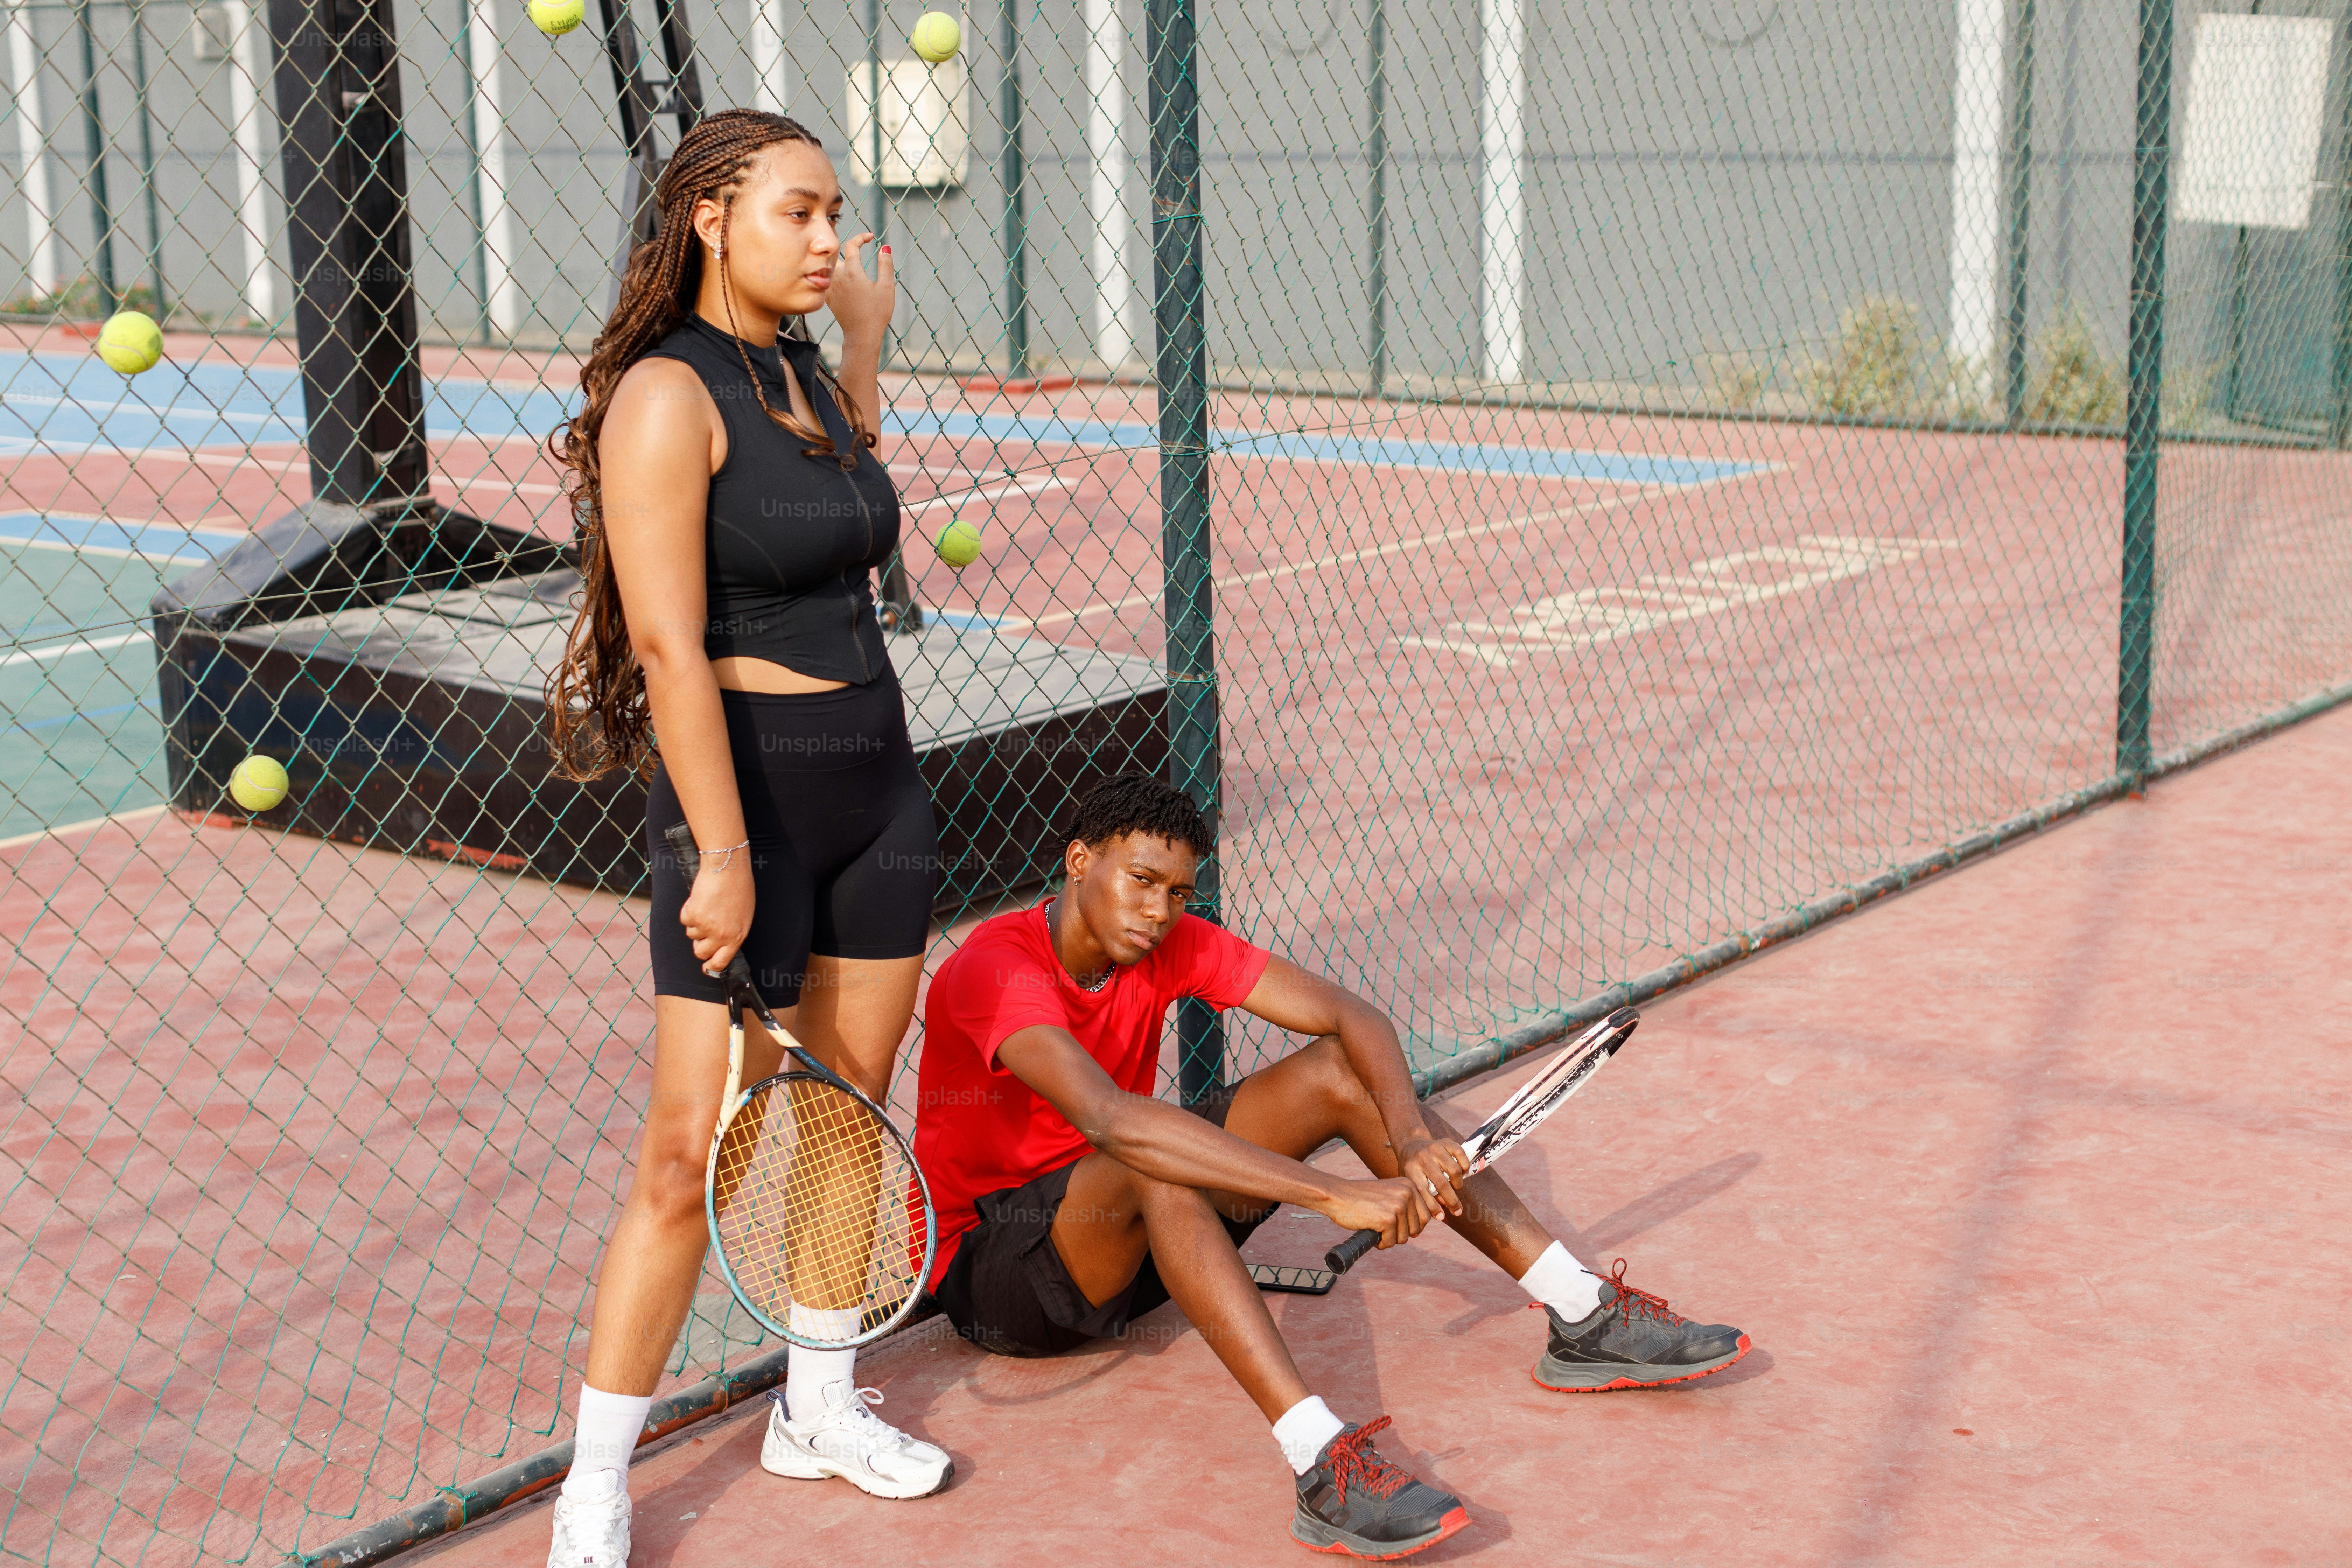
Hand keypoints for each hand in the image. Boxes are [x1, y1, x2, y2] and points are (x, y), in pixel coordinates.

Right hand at [680, 853, 754, 974]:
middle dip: (700, 944)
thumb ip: (732, 933)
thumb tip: (720, 944)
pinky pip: (685, 920)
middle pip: (701, 952)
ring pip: (691, 935)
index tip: (706, 966)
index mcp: (736, 937)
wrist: (727, 868)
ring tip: (707, 907)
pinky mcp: (692, 916)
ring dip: (696, 924)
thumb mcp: (744, 916)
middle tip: (704, 930)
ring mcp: (705, 927)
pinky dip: (689, 911)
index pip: (720, 962)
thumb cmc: (739, 888)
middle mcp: (721, 936)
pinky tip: (700, 900)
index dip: (711, 966)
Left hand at [826, 232, 894, 344]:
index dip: (861, 237)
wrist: (861, 335)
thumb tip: (885, 247)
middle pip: (838, 254)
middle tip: (859, 247)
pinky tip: (843, 279)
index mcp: (853, 271)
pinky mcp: (829, 298)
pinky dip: (835, 274)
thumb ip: (885, 265)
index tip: (870, 237)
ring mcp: (831, 287)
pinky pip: (828, 280)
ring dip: (840, 261)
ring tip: (852, 262)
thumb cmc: (877, 312)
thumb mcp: (887, 287)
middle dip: (848, 248)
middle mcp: (838, 277)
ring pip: (831, 267)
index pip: (852, 245)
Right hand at [1321, 1175, 1437, 1249]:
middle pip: (1417, 1228)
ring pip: (1404, 1237)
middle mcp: (1407, 1193)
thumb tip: (1426, 1222)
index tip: (1398, 1225)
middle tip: (1385, 1228)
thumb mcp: (1390, 1192)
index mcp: (1409, 1185)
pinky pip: (1390, 1242)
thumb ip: (1407, 1201)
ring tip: (1376, 1228)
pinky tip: (1371, 1232)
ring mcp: (1398, 1205)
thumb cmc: (1361, 1197)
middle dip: (1402, 1233)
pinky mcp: (1388, 1219)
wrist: (1337, 1195)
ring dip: (1389, 1238)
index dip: (1412, 1226)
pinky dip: (1380, 1243)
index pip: (1426, 1215)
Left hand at [1395, 1129, 1470, 1218]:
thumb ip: (1423, 1197)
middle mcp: (1422, 1158)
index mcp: (1410, 1169)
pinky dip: (1465, 1165)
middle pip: (1441, 1183)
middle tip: (1457, 1211)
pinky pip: (1461, 1154)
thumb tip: (1442, 1211)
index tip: (1441, 1217)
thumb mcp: (1410, 1181)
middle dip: (1451, 1200)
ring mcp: (1434, 1148)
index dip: (1433, 1206)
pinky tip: (1462, 1172)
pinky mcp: (1445, 1141)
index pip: (1423, 1191)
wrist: (1410, 1143)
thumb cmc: (1411, 1168)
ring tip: (1455, 1187)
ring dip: (1458, 1183)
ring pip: (1454, 1170)